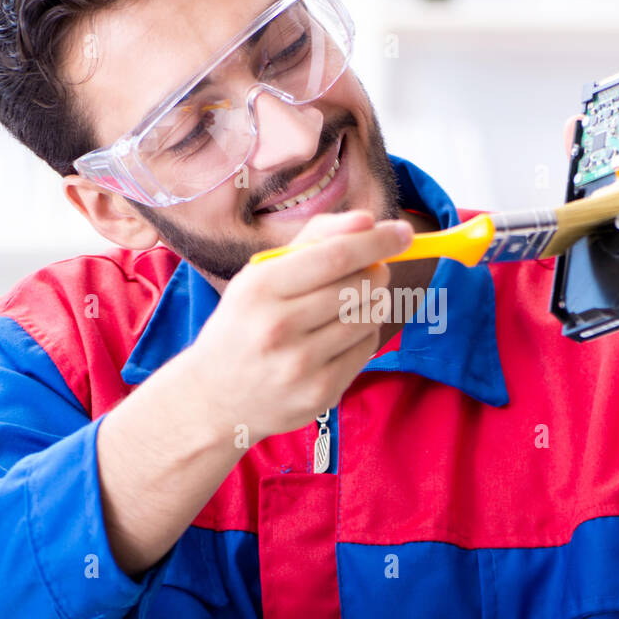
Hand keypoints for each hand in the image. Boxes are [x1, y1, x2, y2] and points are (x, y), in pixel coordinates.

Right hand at [182, 210, 413, 443]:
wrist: (214, 397)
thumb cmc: (245, 323)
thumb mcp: (261, 275)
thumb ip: (313, 239)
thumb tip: (367, 220)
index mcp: (259, 288)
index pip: (336, 255)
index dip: (378, 240)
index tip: (404, 232)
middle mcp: (278, 327)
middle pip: (359, 285)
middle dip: (378, 271)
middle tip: (374, 270)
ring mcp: (300, 365)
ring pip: (369, 317)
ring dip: (373, 302)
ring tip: (351, 303)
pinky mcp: (320, 393)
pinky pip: (366, 348)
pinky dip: (364, 333)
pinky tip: (342, 334)